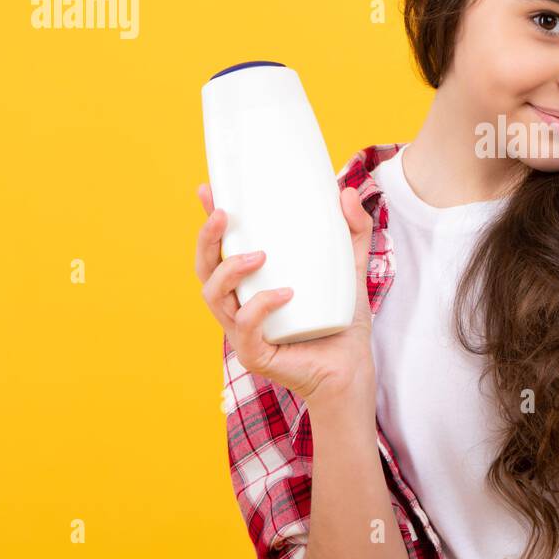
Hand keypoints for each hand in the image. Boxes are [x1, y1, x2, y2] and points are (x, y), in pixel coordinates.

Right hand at [195, 181, 378, 424]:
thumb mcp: (351, 268)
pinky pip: (246, 330)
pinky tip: (284, 294)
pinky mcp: (256, 355)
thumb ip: (353, 231)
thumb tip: (345, 192)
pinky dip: (260, 308)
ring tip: (260, 255)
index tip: (208, 188)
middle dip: (207, 239)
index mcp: (252, 284)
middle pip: (204, 269)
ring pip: (214, 297)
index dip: (208, 221)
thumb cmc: (342, 322)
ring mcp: (244, 332)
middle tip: (223, 215)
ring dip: (229, 270)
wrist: (352, 370)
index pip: (220, 249)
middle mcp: (239, 306)